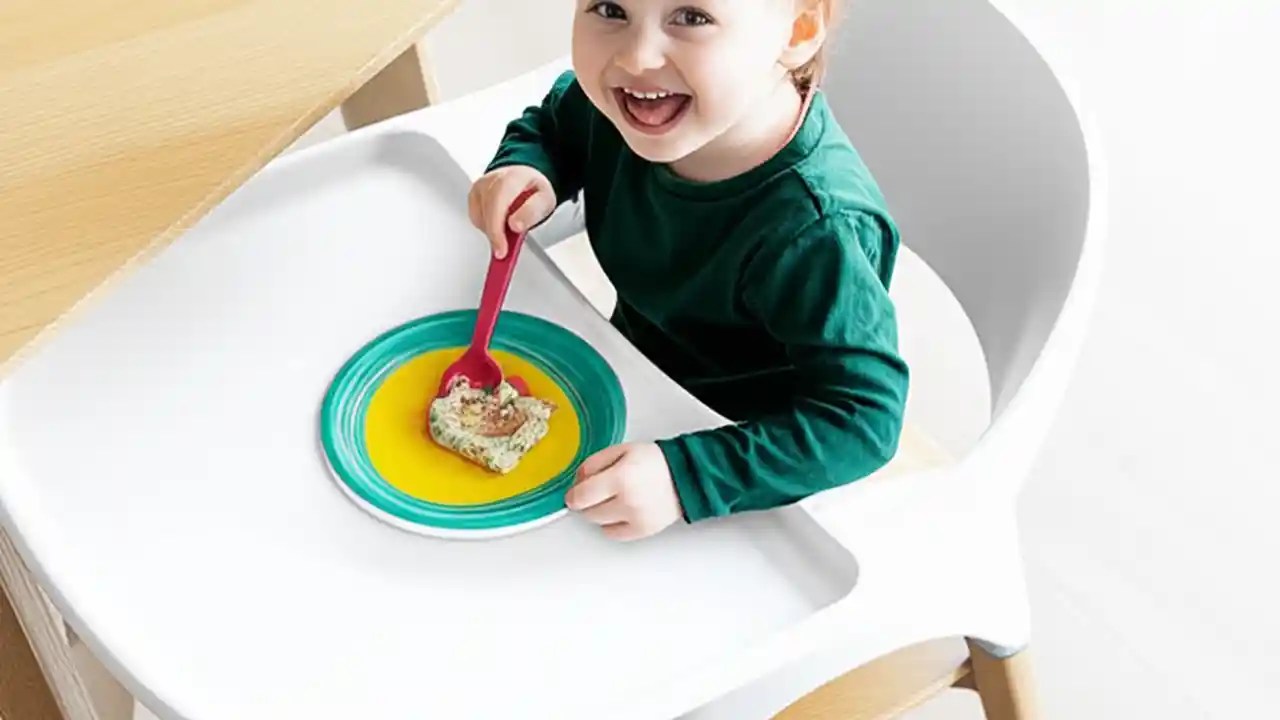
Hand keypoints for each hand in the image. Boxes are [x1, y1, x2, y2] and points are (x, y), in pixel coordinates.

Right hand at [467, 165, 555, 258]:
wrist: (525, 180)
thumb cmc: (534, 190)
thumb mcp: (545, 200)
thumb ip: (532, 211)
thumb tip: (515, 225)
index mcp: (512, 177)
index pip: (498, 201)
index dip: (497, 228)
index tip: (501, 249)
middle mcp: (492, 179)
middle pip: (486, 210)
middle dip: (494, 235)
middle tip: (502, 253)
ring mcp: (480, 187)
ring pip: (479, 217)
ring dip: (492, 231)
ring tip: (509, 230)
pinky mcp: (473, 196)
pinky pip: (476, 218)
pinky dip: (487, 227)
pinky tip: (500, 224)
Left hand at [565, 443, 683, 541]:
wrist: (684, 475)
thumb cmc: (654, 461)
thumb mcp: (620, 450)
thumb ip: (594, 464)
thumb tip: (577, 482)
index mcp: (620, 477)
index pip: (581, 497)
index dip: (572, 497)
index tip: (572, 495)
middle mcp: (627, 501)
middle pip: (588, 512)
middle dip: (587, 503)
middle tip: (595, 493)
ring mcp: (636, 519)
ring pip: (599, 524)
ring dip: (599, 513)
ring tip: (612, 499)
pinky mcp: (643, 530)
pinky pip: (613, 534)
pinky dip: (611, 524)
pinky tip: (619, 511)